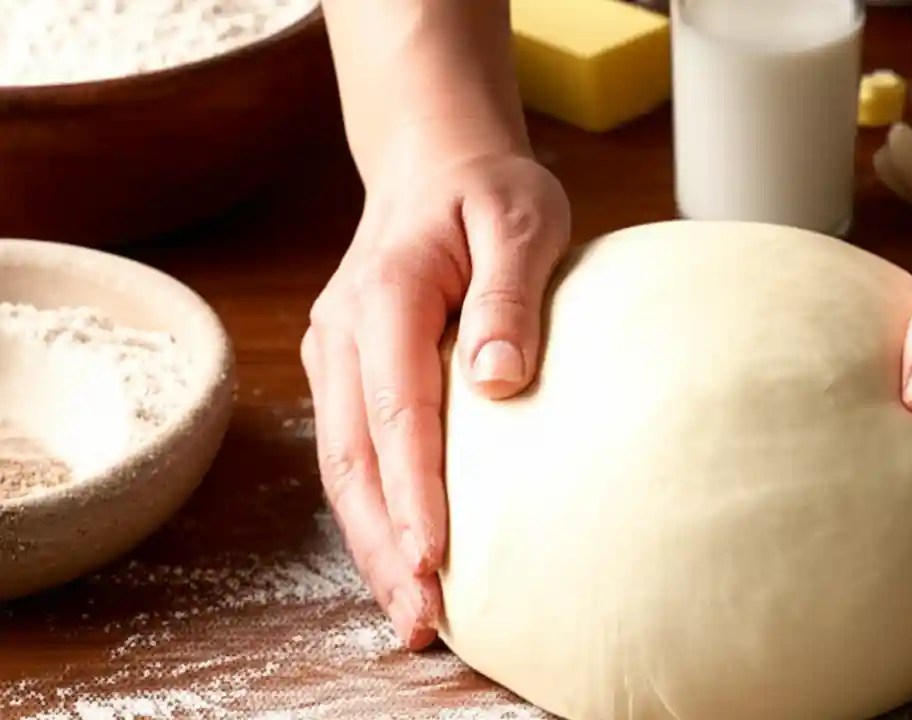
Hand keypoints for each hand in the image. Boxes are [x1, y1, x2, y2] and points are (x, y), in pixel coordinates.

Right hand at [301, 147, 570, 648]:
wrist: (434, 165)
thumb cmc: (489, 191)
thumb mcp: (524, 220)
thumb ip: (512, 295)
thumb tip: (501, 382)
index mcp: (387, 293)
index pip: (397, 408)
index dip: (414, 490)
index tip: (436, 559)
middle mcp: (344, 331)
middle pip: (354, 457)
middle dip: (386, 544)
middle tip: (423, 620)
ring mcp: (337, 355)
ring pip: (344, 466)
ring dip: (374, 543)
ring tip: (413, 614)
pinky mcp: (348, 373)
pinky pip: (354, 452)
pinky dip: (374, 512)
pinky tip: (403, 559)